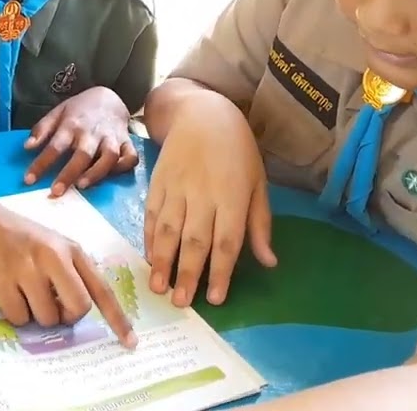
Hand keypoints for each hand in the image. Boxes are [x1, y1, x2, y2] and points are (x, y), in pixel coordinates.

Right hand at [0, 205, 136, 348]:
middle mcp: (53, 257)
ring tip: (26, 293)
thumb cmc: (24, 237)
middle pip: (78, 308)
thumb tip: (80, 310)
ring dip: (37, 315)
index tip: (129, 342)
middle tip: (55, 308)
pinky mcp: (2, 280)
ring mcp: (27, 269)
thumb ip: (73, 272)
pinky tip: (10, 293)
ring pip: (47, 318)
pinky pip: (19, 318)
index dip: (117, 319)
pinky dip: (16, 314)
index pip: (101, 289)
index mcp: (72, 250)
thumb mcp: (56, 245)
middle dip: (67, 317)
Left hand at [23, 87, 138, 195]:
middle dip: (69, 173)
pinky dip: (123, 167)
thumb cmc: (79, 110)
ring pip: (109, 157)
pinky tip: (111, 176)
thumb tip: (27, 146)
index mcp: (72, 125)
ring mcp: (111, 137)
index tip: (29, 179)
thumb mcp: (57, 112)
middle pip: (83, 154)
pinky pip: (130, 157)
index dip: (42, 163)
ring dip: (97, 172)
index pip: (55, 145)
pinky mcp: (127, 142)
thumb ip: (42, 129)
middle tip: (56, 191)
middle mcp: (92, 132)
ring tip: (82, 186)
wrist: (108, 97)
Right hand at [143, 112, 276, 307]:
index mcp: (232, 195)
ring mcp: (176, 187)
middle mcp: (202, 193)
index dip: (220, 271)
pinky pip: (151, 215)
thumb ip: (259, 223)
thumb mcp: (258, 183)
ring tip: (158, 287)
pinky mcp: (156, 183)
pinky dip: (148, 239)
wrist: (201, 113)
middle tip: (181, 302)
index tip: (215, 299)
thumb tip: (268, 261)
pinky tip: (149, 259)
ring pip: (167, 229)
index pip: (226, 240)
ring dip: (162, 261)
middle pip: (194, 239)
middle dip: (187, 273)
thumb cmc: (237, 150)